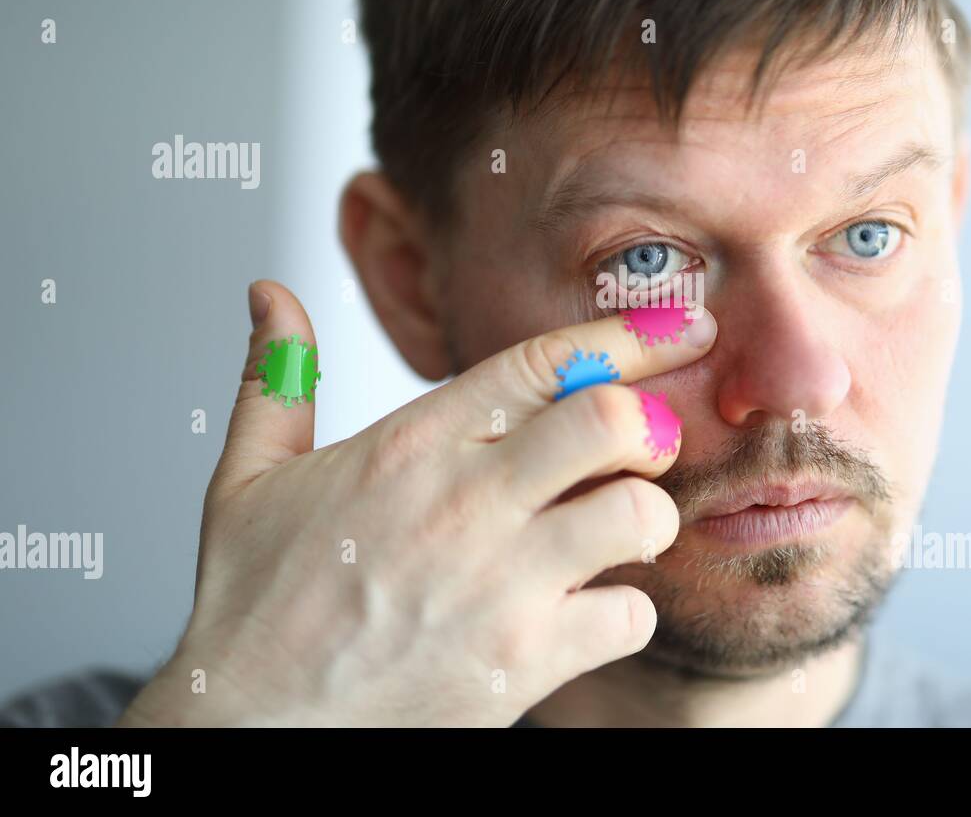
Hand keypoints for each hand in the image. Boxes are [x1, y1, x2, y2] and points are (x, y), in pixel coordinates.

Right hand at [118, 280, 714, 725]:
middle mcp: (465, 505)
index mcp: (411, 446)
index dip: (627, 336)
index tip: (680, 327)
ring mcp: (500, 586)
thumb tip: (268, 293)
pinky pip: (630, 616)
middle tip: (642, 442)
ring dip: (646, 515)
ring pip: (639, 515)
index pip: (543, 364)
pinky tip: (588, 607)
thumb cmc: (255, 600)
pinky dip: (625, 610)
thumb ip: (276, 375)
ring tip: (617, 526)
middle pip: (611, 422)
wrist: (250, 721)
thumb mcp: (246, 474)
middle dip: (648, 421)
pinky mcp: (522, 663)